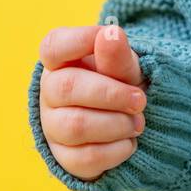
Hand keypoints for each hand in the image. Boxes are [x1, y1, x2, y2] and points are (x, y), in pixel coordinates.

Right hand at [38, 24, 147, 181]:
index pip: (53, 46)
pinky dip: (116, 150)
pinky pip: (85, 157)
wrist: (131, 121)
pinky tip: (129, 142)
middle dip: (112, 94)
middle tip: (140, 100)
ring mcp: (53, 126)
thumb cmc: (123, 84)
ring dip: (117, 124)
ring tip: (137, 122)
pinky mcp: (63, 157)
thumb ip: (117, 54)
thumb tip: (111, 33)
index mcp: (61, 62)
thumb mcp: (127, 66)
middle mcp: (50, 92)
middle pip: (67, 88)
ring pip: (76, 126)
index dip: (81, 40)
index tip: (111, 38)